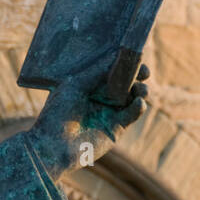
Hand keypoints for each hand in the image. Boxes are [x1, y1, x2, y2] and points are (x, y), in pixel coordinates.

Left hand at [27, 58, 150, 181]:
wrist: (55, 145)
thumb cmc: (58, 112)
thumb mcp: (75, 85)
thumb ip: (97, 71)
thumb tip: (117, 54)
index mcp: (90, 83)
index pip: (112, 68)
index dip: (125, 62)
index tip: (135, 56)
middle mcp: (101, 96)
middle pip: (126, 81)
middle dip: (138, 75)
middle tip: (144, 72)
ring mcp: (110, 111)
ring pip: (133, 97)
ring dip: (141, 90)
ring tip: (139, 90)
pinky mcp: (117, 128)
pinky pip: (132, 114)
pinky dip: (138, 107)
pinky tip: (138, 102)